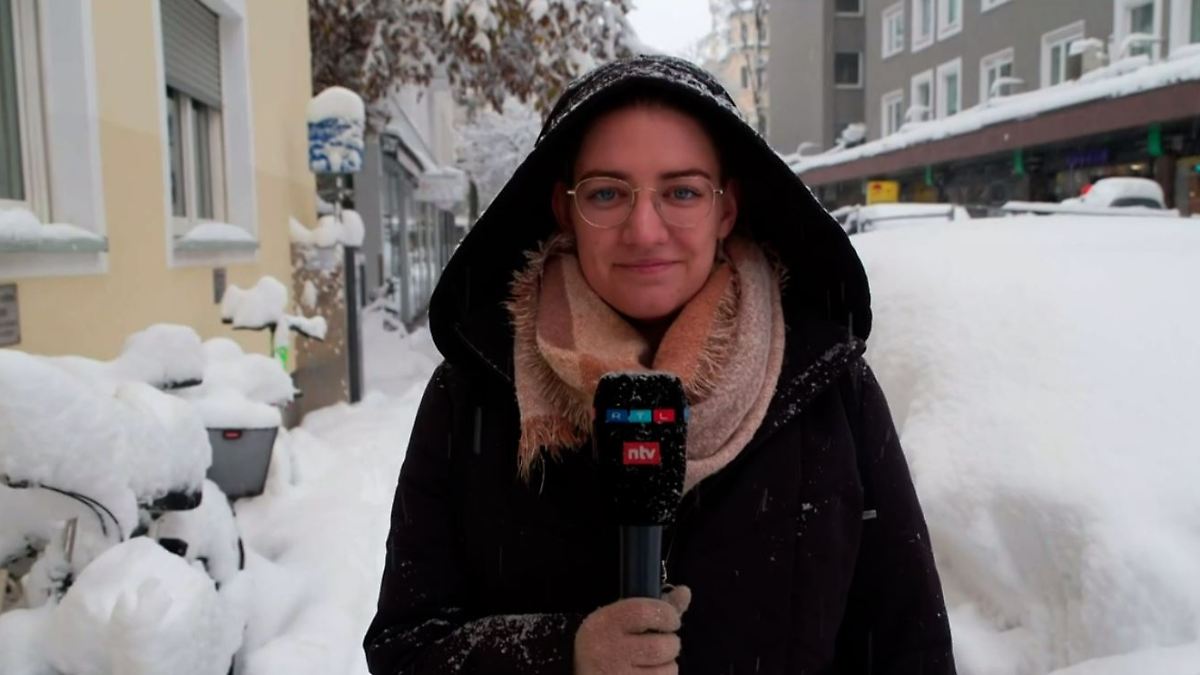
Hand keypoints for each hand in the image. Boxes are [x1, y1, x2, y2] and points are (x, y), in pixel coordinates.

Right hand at [574, 585, 691, 674]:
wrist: (581, 670)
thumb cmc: (609, 642)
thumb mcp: (623, 620)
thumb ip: (656, 606)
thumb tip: (685, 591)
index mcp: (606, 623)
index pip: (644, 612)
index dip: (667, 615)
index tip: (672, 621)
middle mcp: (607, 649)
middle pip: (660, 646)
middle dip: (671, 644)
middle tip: (664, 645)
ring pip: (666, 671)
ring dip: (669, 666)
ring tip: (654, 663)